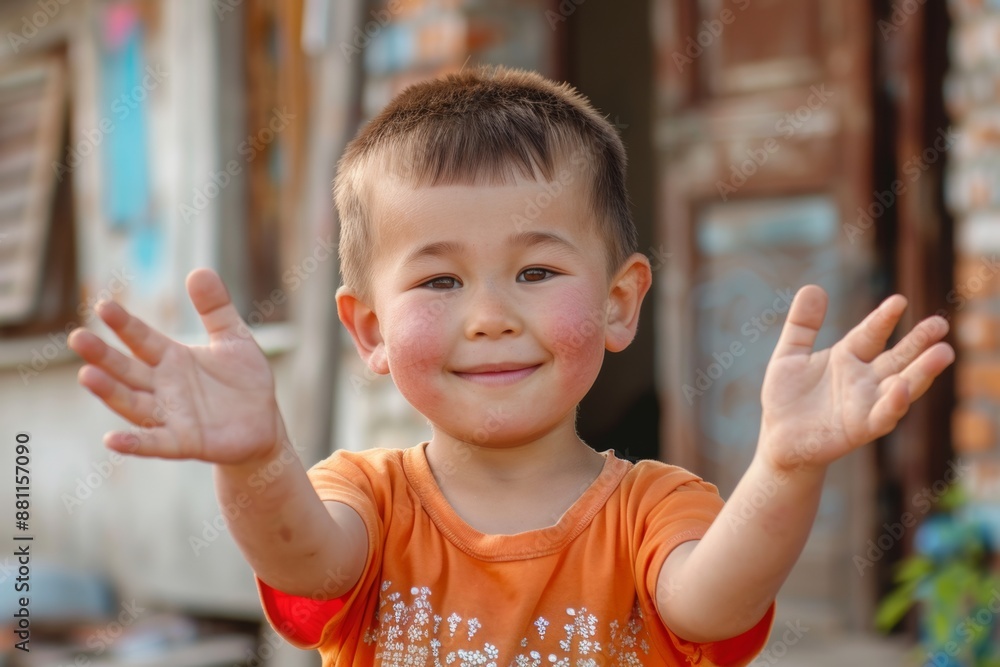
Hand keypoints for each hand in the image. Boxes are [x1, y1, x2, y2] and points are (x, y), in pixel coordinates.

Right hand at [68, 269, 284, 463]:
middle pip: (126, 370)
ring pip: (133, 403)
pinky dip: (135, 443)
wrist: (264, 423)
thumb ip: (215, 308)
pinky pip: (155, 443)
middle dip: (102, 356)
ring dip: (110, 392)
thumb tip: (199, 269)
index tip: (103, 305)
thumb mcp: (233, 339)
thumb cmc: (244, 380)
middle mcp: (163, 387)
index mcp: (172, 359)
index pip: (141, 339)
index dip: (123, 324)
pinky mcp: (185, 442)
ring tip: (87, 376)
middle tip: (77, 338)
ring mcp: (171, 416)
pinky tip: (112, 440)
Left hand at [758, 285, 953, 471]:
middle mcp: (864, 379)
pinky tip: (900, 387)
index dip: (884, 318)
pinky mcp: (861, 428)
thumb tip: (813, 286)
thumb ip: (802, 324)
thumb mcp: (789, 355)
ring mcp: (866, 403)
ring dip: (922, 372)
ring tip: (943, 353)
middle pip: (898, 357)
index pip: (871, 333)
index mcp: (848, 357)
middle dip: (920, 342)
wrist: (778, 439)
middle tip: (940, 324)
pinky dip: (893, 403)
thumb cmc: (786, 398)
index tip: (898, 301)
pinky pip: (883, 415)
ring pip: (902, 385)